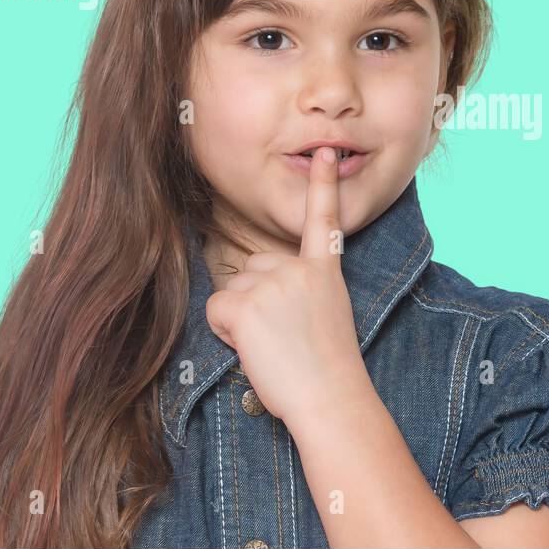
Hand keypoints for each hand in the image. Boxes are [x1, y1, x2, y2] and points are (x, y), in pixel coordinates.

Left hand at [204, 146, 369, 423]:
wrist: (331, 397)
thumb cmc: (328, 368)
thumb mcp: (325, 313)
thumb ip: (301, 290)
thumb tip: (262, 293)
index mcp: (324, 269)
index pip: (324, 219)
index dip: (324, 183)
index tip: (327, 152)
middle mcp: (297, 268)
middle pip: (252, 269)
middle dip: (255, 300)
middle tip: (285, 336)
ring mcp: (271, 284)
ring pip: (232, 291)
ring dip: (241, 319)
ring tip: (274, 345)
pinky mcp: (245, 305)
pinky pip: (217, 312)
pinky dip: (227, 333)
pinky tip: (256, 348)